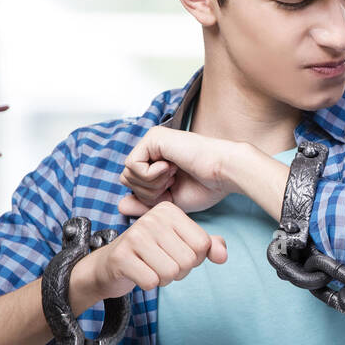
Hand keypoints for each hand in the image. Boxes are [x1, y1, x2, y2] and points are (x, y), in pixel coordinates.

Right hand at [82, 201, 228, 301]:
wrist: (110, 265)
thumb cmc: (152, 254)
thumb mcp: (183, 245)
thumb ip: (208, 247)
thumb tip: (222, 256)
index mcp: (170, 211)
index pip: (203, 244)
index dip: (194, 258)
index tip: (175, 253)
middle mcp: (152, 218)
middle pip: (188, 260)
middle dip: (179, 271)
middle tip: (161, 263)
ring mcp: (134, 235)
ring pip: (171, 273)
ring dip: (164, 278)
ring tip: (150, 267)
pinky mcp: (121, 256)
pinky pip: (152, 282)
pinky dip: (148, 284)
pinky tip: (138, 273)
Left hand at [119, 126, 240, 217]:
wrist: (224, 172)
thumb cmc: (206, 186)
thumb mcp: (170, 202)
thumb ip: (145, 204)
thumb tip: (120, 206)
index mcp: (156, 161)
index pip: (134, 185)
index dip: (150, 197)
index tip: (173, 190)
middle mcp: (152, 149)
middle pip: (127, 180)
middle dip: (149, 192)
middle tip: (173, 183)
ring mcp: (151, 141)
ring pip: (128, 174)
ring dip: (151, 184)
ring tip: (173, 176)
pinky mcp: (152, 138)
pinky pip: (133, 165)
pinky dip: (151, 176)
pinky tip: (171, 168)